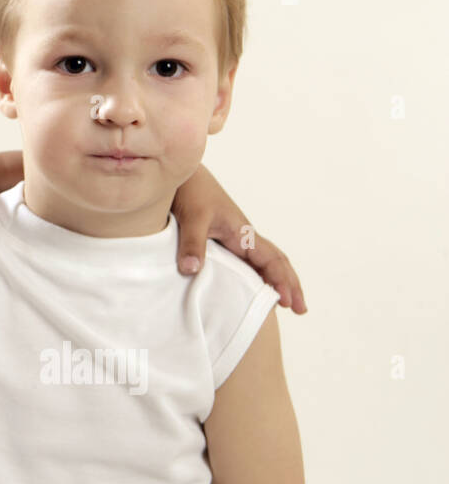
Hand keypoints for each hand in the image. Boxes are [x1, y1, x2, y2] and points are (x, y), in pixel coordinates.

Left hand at [171, 165, 306, 313]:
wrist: (182, 173)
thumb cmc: (191, 191)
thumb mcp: (192, 218)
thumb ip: (193, 243)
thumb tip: (191, 270)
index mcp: (243, 232)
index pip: (271, 259)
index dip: (281, 280)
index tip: (288, 302)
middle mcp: (244, 236)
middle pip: (276, 262)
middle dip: (290, 284)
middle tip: (300, 309)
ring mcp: (235, 237)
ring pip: (263, 262)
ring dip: (276, 281)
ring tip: (284, 302)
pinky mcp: (221, 238)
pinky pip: (245, 260)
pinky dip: (256, 275)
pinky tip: (252, 288)